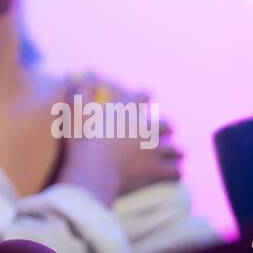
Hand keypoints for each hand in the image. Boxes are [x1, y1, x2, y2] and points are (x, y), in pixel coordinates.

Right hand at [57, 76, 182, 205]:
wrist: (93, 173)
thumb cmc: (82, 143)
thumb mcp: (75, 113)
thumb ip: (81, 92)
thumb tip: (87, 78)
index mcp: (127, 112)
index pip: (143, 97)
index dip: (144, 97)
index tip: (147, 98)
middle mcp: (144, 128)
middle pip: (165, 125)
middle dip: (167, 128)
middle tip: (168, 131)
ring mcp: (153, 149)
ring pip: (174, 149)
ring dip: (176, 151)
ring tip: (177, 154)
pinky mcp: (157, 170)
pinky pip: (175, 171)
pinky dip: (176, 172)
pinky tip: (176, 174)